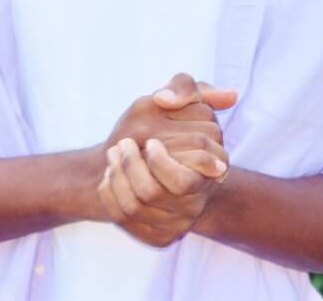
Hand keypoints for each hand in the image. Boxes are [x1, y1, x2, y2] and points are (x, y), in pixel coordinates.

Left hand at [94, 74, 238, 246]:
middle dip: (131, 166)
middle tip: (122, 145)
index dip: (159, 161)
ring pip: (134, 206)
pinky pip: (125, 220)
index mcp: (213, 170)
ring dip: (117, 177)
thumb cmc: (172, 125)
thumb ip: (184, 86)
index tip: (148, 141)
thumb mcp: (183, 96)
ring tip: (113, 154)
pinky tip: (109, 176)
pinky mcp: (158, 236)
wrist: (156, 161)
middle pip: (153, 194)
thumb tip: (165, 99)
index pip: (183, 180)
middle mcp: (198, 200)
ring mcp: (178, 222)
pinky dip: (110, 194)